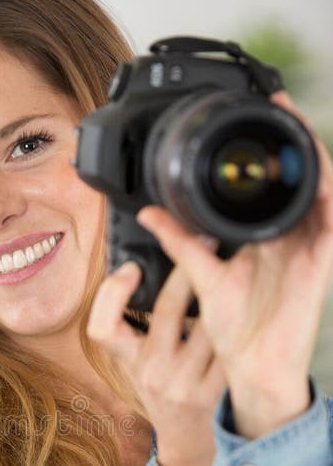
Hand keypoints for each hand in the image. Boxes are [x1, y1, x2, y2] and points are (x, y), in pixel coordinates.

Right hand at [87, 260, 226, 465]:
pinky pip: (227, 345)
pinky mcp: (213, 391)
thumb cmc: (162, 391)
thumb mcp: (137, 364)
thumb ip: (136, 328)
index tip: (131, 268)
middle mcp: (150, 372)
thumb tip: (145, 269)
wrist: (188, 441)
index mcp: (127, 362)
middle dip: (185, 268)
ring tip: (232, 268)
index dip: (112, 293)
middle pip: (165, 309)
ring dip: (220, 292)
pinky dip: (236, 324)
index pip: (102, 328)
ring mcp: (182, 383)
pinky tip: (244, 308)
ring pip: (206, 323)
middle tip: (203, 241)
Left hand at [136, 92, 332, 438]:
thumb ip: (180, 243)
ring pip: (321, 187)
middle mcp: (290, 234)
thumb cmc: (234, 329)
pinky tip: (319, 169)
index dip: (266, 146)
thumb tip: (150, 214)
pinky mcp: (322, 261)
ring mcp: (309, 245)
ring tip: (295, 118)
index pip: (270, 181)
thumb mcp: (202, 276)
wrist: (252, 369)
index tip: (251, 112)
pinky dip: (328, 191)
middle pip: (299, 174)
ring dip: (311, 151)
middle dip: (292, 133)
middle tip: (278, 97)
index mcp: (264, 235)